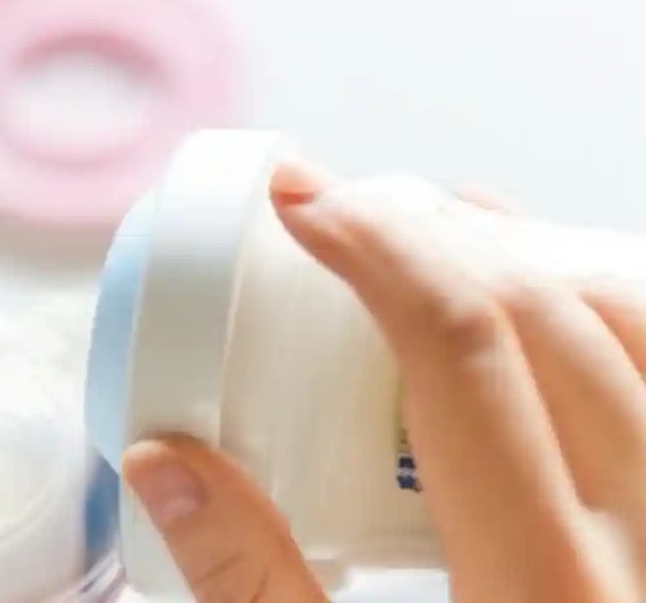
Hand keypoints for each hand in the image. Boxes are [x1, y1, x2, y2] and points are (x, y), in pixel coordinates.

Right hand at [123, 161, 645, 601]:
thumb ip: (254, 588)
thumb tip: (166, 459)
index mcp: (544, 588)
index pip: (462, 346)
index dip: (371, 245)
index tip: (297, 201)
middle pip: (546, 310)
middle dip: (431, 228)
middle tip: (339, 210)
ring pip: (637, 322)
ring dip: (530, 250)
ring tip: (434, 229)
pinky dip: (612, 306)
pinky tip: (547, 297)